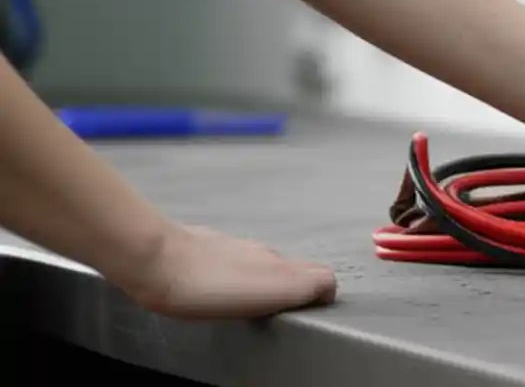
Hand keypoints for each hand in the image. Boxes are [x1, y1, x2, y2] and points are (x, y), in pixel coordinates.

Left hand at [119, 223, 336, 319]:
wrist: (153, 261)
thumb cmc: (205, 285)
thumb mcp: (270, 291)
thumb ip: (307, 286)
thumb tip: (330, 287)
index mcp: (280, 265)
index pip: (320, 275)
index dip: (322, 295)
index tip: (310, 313)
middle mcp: (263, 254)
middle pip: (294, 271)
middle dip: (295, 291)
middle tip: (282, 315)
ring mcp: (234, 250)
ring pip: (263, 267)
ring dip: (264, 286)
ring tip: (250, 308)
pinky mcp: (207, 251)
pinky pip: (233, 266)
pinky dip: (236, 281)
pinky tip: (219, 294)